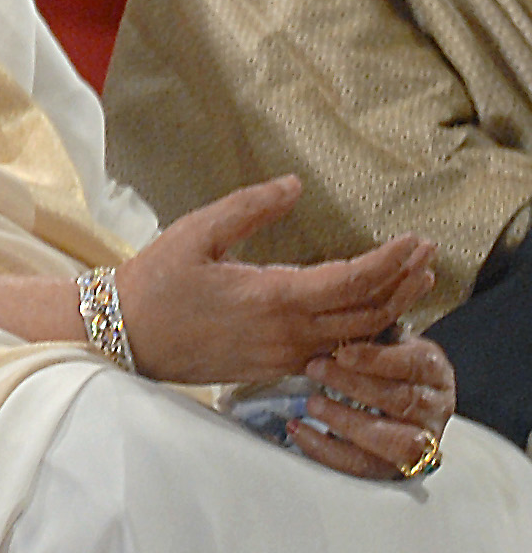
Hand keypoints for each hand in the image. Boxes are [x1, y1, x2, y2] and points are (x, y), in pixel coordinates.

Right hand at [114, 178, 434, 383]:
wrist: (125, 336)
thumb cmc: (155, 281)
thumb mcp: (194, 232)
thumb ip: (248, 207)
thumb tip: (295, 185)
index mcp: (274, 296)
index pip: (354, 281)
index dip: (391, 261)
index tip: (416, 239)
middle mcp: (290, 333)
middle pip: (370, 315)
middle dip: (405, 284)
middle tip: (427, 255)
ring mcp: (286, 355)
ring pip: (358, 338)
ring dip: (392, 309)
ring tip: (413, 281)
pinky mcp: (277, 367)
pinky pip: (336, 354)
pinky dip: (364, 334)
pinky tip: (373, 316)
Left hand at [296, 329, 456, 483]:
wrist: (397, 407)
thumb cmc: (380, 364)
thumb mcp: (382, 342)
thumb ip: (370, 330)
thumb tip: (340, 304)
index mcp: (433, 370)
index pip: (416, 363)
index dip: (379, 359)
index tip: (342, 353)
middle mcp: (436, 407)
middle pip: (403, 401)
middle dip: (354, 385)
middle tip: (314, 369)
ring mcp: (422, 442)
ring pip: (392, 440)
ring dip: (346, 421)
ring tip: (311, 403)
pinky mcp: (396, 468)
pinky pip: (363, 466)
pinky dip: (326, 449)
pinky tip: (297, 429)